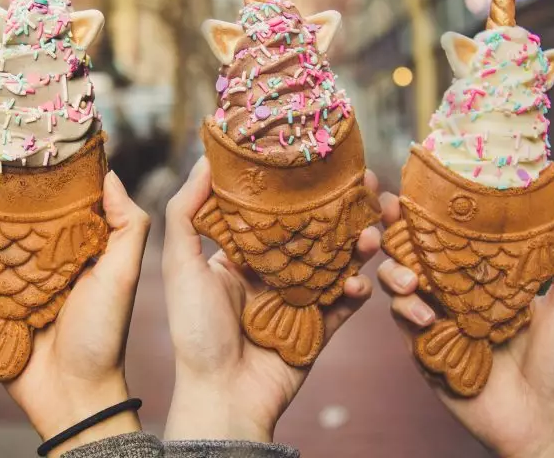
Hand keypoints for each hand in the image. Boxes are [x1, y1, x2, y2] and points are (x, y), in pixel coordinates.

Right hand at [0, 170, 150, 456]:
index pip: (44, 195)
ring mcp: (11, 277)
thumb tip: (108, 172)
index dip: (19, 170)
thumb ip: (126, 224)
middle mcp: (40, 253)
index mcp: (71, 240)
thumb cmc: (103, 333)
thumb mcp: (123, 274)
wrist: (74, 393)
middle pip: (0, 210)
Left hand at [162, 157, 380, 442]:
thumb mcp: (181, 264)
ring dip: (360, 245)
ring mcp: (298, 299)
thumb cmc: (196, 330)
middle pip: (315, 231)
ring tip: (372, 233)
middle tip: (369, 185)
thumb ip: (187, 211)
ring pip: (338, 262)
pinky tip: (361, 281)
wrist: (222, 396)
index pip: (274, 210)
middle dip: (343, 209)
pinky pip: (345, 303)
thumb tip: (205, 158)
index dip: (298, 185)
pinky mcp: (318, 328)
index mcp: (240, 254)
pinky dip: (358, 290)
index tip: (322, 158)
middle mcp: (271, 272)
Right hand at [378, 194, 553, 457]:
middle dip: (395, 231)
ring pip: (398, 284)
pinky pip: (402, 324)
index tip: (416, 188)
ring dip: (396, 273)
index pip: (451, 238)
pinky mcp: (424, 351)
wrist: (546, 424)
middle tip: (389, 213)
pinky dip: (407, 314)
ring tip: (411, 280)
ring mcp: (436, 321)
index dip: (430, 213)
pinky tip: (427, 318)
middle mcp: (455, 295)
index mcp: (486, 279)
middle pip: (413, 253)